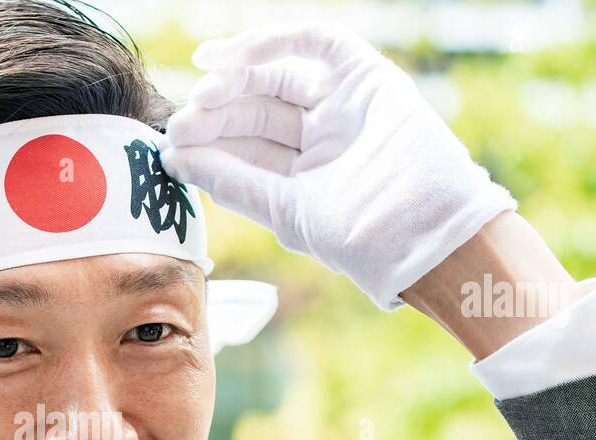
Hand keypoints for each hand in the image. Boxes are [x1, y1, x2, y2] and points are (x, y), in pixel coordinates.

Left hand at [158, 21, 516, 310]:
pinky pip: (317, 43)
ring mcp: (346, 106)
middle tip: (185, 119)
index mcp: (306, 176)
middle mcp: (324, 138)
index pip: (247, 147)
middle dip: (218, 112)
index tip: (175, 143)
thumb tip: (173, 157)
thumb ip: (232, 181)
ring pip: (278, 78)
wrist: (423, 233)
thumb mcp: (284, 210)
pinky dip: (272, 42)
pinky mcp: (368, 77)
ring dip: (236, 79)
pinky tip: (230, 56)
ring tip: (203, 93)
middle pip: (257, 110)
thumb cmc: (361, 240)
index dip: (210, 142)